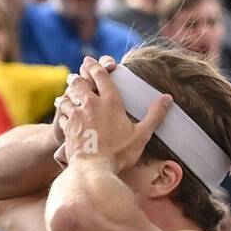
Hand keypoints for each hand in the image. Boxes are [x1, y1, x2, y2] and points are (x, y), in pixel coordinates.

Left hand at [57, 56, 170, 174]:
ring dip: (66, 95)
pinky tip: (62, 114)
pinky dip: (62, 112)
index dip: (95, 66)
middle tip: (74, 76)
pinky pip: (62, 115)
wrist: (94, 169)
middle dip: (77, 78)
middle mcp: (91, 104)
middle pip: (80, 83)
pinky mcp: (67, 128)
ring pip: (68, 97)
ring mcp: (77, 116)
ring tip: (64, 94)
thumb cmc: (119, 153)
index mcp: (111, 102)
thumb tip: (168, 98)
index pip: (102, 76)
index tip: (89, 61)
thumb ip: (154, 115)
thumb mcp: (141, 135)